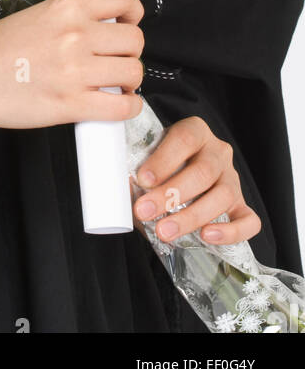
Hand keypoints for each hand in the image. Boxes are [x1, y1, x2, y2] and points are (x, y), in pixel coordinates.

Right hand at [0, 0, 144, 129]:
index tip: (129, 20)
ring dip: (129, 79)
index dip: (133, 10)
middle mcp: (74, 36)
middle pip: (134, 39)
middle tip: (115, 57)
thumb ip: (71, 17)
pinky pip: (122, 107)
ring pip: (133, 72)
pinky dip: (127, 107)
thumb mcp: (35, 15)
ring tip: (114, 82)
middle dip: (129, 50)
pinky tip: (116, 103)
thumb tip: (103, 27)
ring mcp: (74, 72)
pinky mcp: (71, 105)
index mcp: (65, 8)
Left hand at [131, 115, 261, 244]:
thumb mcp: (149, 155)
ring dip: (191, 217)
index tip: (141, 180)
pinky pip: (248, 221)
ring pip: (222, 196)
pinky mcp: (242, 205)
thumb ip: (138, 167)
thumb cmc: (161, 163)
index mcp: (195, 131)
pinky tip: (207, 237)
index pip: (184, 140)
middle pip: (202, 172)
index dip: (163, 160)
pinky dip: (231, 232)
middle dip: (171, 195)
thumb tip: (119, 187)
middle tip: (144, 212)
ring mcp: (233, 179)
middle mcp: (218, 152)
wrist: (181, 169)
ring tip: (165, 231)